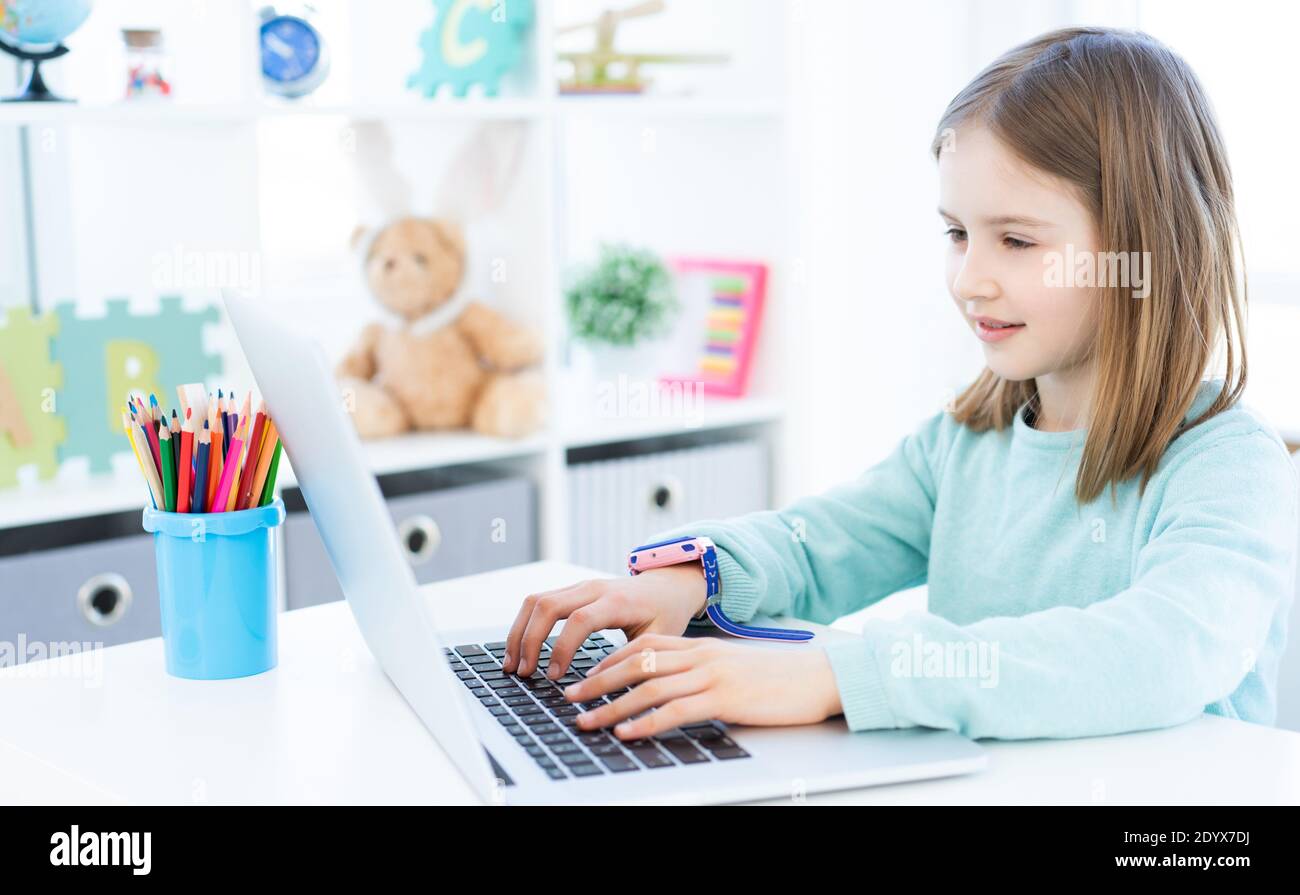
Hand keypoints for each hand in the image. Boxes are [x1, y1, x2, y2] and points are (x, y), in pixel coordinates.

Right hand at [503, 565, 706, 679]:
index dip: (562, 647)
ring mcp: (579, 587)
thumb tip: (601, 688)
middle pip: (548, 605)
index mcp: (617, 601)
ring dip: (519, 632)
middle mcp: (593, 588)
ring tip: (513, 664)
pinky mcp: (571, 591)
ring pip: (536, 601)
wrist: (668, 585)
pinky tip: (520, 649)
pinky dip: (524, 624)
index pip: (579, 620)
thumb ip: (632, 659)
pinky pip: (539, 602)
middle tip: (523, 673)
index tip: (553, 676)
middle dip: (529, 640)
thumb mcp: (659, 640)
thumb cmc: (665, 614)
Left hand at [564, 633, 843, 739]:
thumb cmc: (781, 678)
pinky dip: (645, 722)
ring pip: (648, 686)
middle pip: (636, 662)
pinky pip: (675, 710)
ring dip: (611, 705)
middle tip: (571, 697)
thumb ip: (704, 672)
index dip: (609, 660)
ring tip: (586, 720)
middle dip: (598, 681)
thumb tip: (676, 689)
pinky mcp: (724, 698)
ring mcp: (712, 675)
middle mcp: (701, 655)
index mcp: (701, 646)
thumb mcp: (734, 667)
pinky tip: (626, 732)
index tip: (585, 675)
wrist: (821, 677)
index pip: (644, 645)